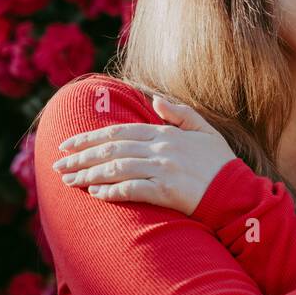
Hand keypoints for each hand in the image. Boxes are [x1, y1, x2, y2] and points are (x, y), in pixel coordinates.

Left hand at [51, 96, 236, 216]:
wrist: (238, 193)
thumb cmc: (221, 164)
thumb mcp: (205, 130)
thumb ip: (180, 113)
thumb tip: (155, 100)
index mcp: (165, 133)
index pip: (118, 132)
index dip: (90, 137)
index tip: (68, 144)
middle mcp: (160, 149)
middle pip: (111, 150)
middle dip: (80, 157)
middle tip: (57, 166)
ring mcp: (163, 170)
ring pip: (115, 169)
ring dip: (88, 175)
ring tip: (69, 181)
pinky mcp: (166, 192)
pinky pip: (131, 190)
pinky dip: (111, 192)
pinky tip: (95, 194)